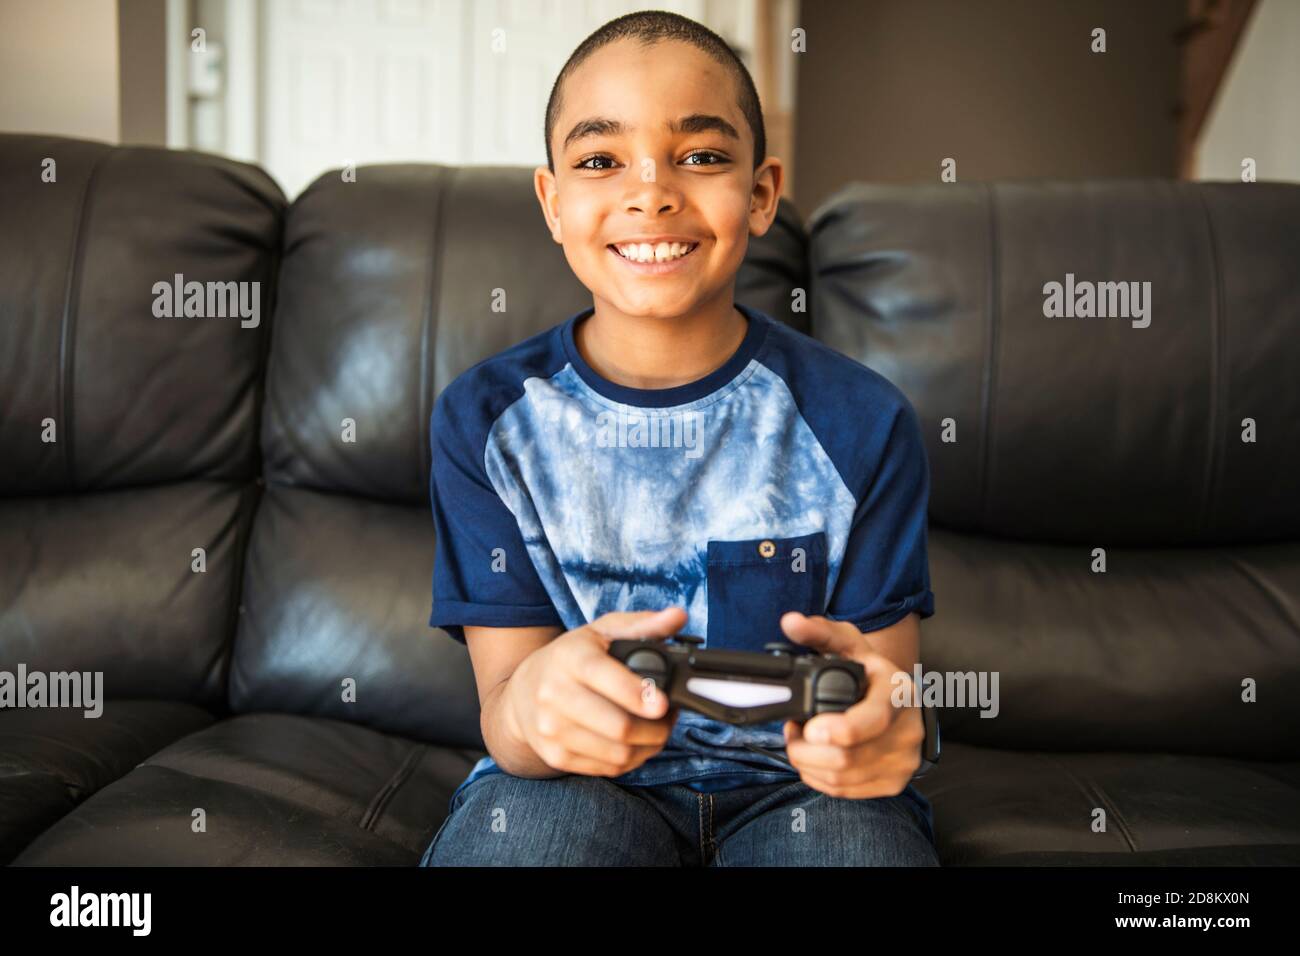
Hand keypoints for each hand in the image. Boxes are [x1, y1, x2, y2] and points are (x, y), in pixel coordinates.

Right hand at [502, 607, 685, 776]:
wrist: (521, 694)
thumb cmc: (569, 659)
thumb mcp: (600, 632)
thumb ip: (642, 625)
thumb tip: (678, 616)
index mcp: (570, 658)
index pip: (604, 678)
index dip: (638, 695)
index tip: (663, 704)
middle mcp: (554, 694)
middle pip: (618, 726)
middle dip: (656, 729)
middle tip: (669, 719)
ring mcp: (552, 729)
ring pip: (617, 753)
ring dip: (649, 747)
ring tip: (658, 731)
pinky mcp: (556, 756)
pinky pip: (607, 768)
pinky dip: (631, 760)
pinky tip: (637, 744)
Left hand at [778, 611, 925, 798]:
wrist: (898, 699)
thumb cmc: (869, 672)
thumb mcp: (848, 644)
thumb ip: (819, 632)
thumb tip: (791, 623)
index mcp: (898, 693)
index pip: (874, 719)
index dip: (841, 729)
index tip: (811, 728)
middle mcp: (907, 730)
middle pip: (846, 757)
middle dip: (805, 747)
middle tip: (793, 730)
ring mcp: (903, 760)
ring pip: (840, 778)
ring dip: (808, 763)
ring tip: (802, 741)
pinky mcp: (893, 782)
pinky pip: (845, 791)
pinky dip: (819, 778)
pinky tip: (816, 757)